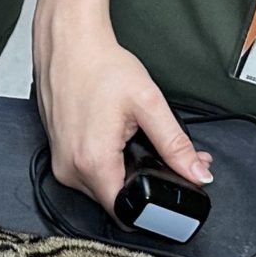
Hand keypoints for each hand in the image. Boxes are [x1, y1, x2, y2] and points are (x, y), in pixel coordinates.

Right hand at [33, 8, 210, 212]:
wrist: (67, 43)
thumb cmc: (100, 66)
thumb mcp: (148, 104)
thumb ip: (176, 145)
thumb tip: (198, 174)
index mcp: (93, 162)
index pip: (127, 213)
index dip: (156, 208)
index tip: (171, 194)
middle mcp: (71, 170)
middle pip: (116, 201)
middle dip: (144, 185)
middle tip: (164, 158)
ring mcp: (60, 164)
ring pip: (102, 189)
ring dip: (125, 174)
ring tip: (136, 141)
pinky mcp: (57, 155)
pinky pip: (87, 174)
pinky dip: (108, 164)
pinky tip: (117, 139)